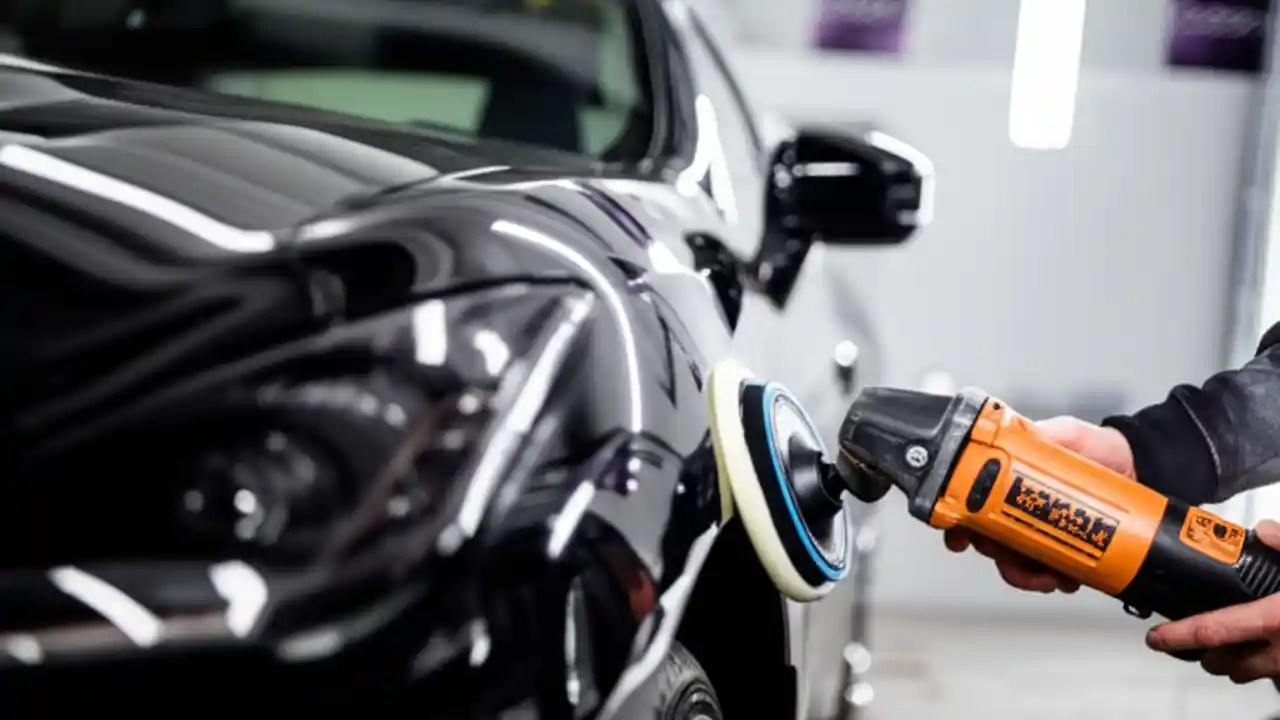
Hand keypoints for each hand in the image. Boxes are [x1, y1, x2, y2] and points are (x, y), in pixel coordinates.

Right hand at [942, 416, 1134, 594]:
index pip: (971, 503)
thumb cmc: (1100, 447)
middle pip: (987, 539)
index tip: (961, 537)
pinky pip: (1044, 571)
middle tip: (1015, 556)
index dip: (960, 523)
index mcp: (1009, 478)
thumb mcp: (1067, 433)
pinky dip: (1049, 580)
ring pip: (1013, 562)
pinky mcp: (1063, 547)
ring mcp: (1039, 529)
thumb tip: (1013, 440)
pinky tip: (1065, 578)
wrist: (1142, 467)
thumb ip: (1041, 435)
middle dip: (999, 555)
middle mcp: (1018, 505)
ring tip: (1048, 575)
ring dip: (1025, 575)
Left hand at [1145, 520, 1279, 683]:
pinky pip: (1269, 673)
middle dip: (1199, 651)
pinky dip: (1256, 662)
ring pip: (1243, 673)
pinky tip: (1257, 644)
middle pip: (1220, 661)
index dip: (1175, 636)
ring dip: (1227, 660)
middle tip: (1187, 636)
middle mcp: (1279, 650)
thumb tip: (1263, 531)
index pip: (1210, 631)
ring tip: (1220, 641)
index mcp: (1274, 618)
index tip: (1153, 637)